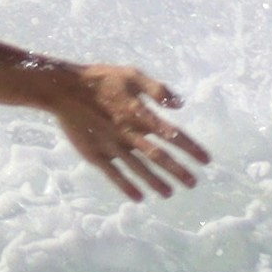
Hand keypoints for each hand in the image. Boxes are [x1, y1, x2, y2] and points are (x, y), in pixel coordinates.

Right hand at [38, 63, 206, 202]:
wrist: (65, 89)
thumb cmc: (101, 79)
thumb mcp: (131, 74)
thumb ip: (157, 88)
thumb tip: (180, 104)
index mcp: (140, 114)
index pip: (172, 134)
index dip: (190, 148)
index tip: (206, 160)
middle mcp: (129, 133)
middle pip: (158, 156)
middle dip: (178, 171)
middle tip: (194, 183)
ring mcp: (112, 146)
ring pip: (139, 168)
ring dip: (156, 182)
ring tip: (170, 194)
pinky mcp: (95, 154)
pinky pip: (114, 174)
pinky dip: (126, 186)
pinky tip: (138, 197)